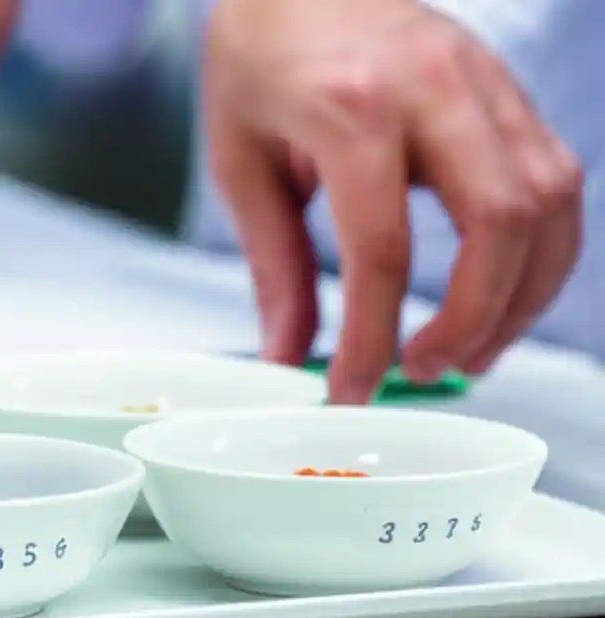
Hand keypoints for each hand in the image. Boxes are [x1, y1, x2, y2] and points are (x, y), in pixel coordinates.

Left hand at [204, 0, 582, 402]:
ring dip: (522, 294)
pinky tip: (499, 288)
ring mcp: (484, 82)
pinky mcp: (507, 88)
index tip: (352, 388)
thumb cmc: (259, 52)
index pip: (381, 249)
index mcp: (351, 107)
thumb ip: (273, 262)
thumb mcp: (240, 159)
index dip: (373, 338)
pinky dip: (539, 248)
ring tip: (469, 348)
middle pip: (497, 224)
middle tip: (425, 369)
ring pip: (550, 202)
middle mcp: (434, 89)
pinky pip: (554, 177)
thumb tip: (289, 352)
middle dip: (473, 320)